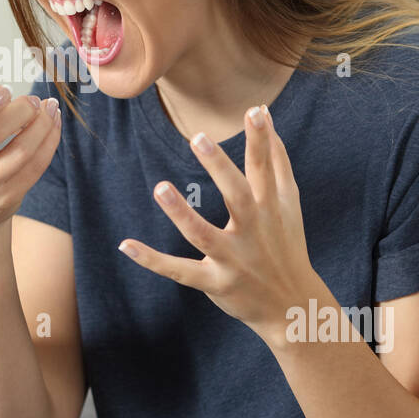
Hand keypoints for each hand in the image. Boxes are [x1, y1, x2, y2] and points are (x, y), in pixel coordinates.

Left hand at [117, 104, 319, 345]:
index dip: (261, 140)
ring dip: (181, 213)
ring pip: (203, 235)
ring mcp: (233, 259)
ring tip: (160, 187)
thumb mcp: (290, 206)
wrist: (292, 306)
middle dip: (219, 168)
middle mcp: (252, 231)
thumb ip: (279, 163)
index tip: (255, 111)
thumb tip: (269, 121)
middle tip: (197, 138)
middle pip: (236, 196)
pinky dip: (152, 260)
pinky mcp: (215, 283)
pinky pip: (179, 271)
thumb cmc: (286, 246)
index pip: (264, 169)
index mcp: (270, 208)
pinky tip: (126, 245)